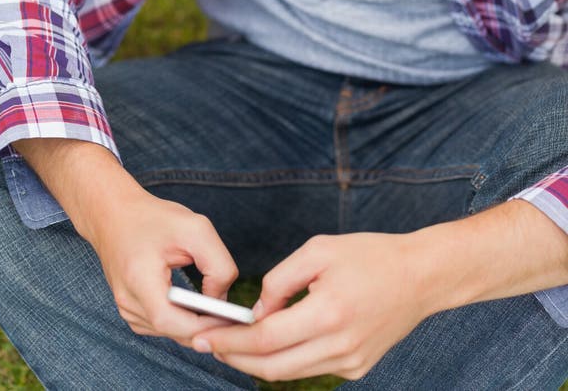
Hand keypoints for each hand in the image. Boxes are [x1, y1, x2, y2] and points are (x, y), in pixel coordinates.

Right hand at [90, 188, 239, 346]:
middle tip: (236, 318)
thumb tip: (220, 299)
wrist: (113, 214)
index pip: (172, 321)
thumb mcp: (196, 229)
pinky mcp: (130, 309)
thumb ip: (217, 265)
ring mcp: (126, 309)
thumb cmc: (153, 218)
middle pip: (174, 331)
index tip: (232, 320)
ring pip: (170, 332)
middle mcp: (127, 302)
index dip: (204, 326)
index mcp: (139, 280)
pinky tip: (197, 306)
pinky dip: (182, 320)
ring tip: (221, 311)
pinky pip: (162, 325)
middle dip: (206, 328)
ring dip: (195, 325)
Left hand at [192, 232, 430, 382]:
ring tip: (233, 345)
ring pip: (290, 373)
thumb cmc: (369, 256)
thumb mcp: (319, 251)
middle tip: (209, 344)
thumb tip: (257, 311)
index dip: (230, 341)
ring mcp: (350, 362)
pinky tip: (274, 343)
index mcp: (327, 313)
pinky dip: (287, 359)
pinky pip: (312, 368)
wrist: (420, 277)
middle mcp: (339, 346)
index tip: (204, 336)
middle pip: (272, 366)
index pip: (265, 339)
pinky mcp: (357, 367)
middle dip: (235, 358)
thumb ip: (280, 280)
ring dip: (257, 363)